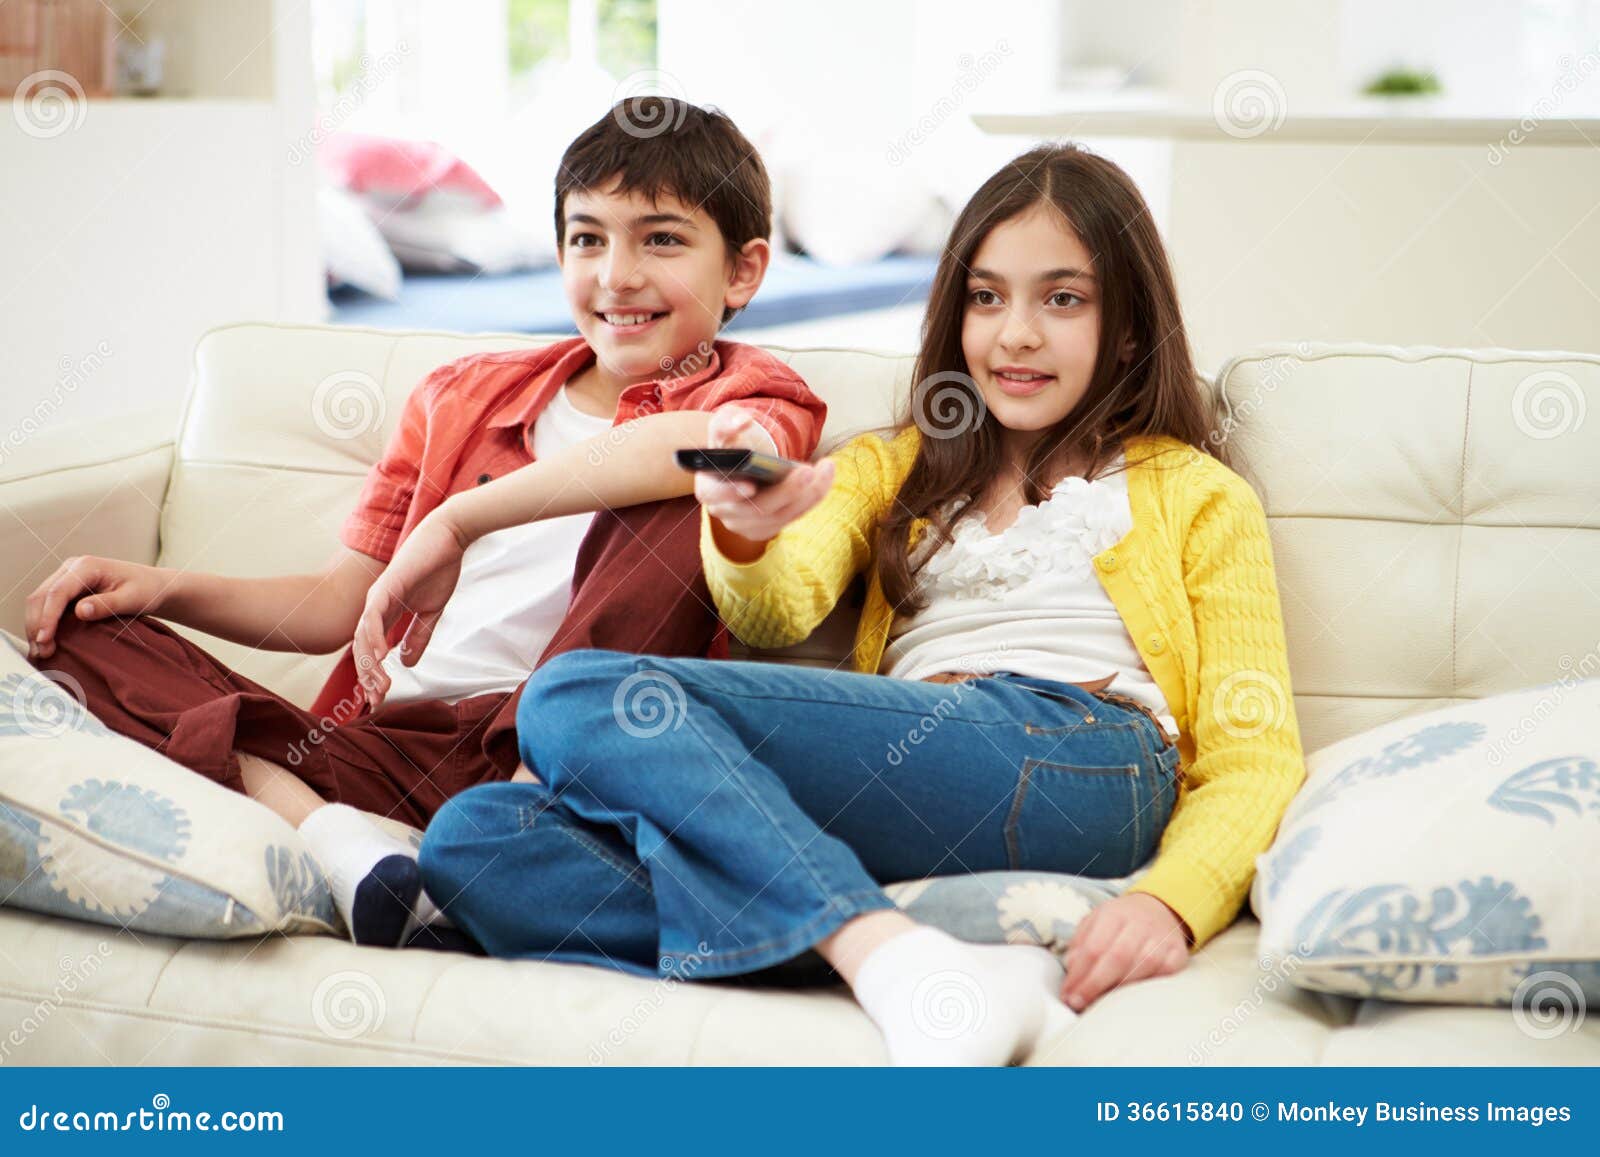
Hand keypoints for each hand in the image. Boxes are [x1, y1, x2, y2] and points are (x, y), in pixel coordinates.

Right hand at [25, 556, 169, 660]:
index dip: (47, 617)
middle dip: (37, 625)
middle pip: (41, 596)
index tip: (44, 639)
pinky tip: (45, 642)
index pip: (58, 592)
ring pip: (39, 601)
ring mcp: (66, 577)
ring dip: (36, 626)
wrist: (153, 585)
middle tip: (42, 653)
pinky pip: (47, 605)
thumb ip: (107, 604)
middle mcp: (71, 568)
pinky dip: (42, 623)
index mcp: (87, 566)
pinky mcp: (67, 589)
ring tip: (41, 652)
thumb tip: (79, 612)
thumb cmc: (147, 590)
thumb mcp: (133, 599)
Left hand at [351, 510, 470, 709]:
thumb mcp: (430, 611)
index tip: (381, 699)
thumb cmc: (439, 568)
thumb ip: (419, 636)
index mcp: (386, 612)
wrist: (449, 539)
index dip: (374, 675)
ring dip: (370, 664)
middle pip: (363, 649)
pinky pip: (374, 618)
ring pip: (364, 637)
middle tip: (377, 701)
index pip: (372, 650)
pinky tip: (380, 657)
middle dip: (368, 677)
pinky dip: (375, 638)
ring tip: (380, 686)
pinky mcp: (386, 587)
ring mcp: (378, 597)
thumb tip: (407, 663)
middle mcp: (375, 606)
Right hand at [694, 406, 833, 544]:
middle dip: (785, 491)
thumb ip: (728, 421)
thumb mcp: (724, 426)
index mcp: (708, 487)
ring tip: (825, 469)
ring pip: (780, 516)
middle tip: (807, 470)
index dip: (731, 492)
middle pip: (757, 509)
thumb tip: (743, 422)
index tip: (750, 485)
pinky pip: (791, 518)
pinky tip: (824, 478)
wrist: (740, 464)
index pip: (714, 494)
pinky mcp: (765, 529)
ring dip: (807, 495)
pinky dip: (810, 499)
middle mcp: (724, 512)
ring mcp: (745, 525)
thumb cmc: (730, 444)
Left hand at [1060, 893, 1190, 1010]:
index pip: (1094, 947)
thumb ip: (1080, 943)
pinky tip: (1130, 998)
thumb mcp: (1094, 922)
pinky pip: (1163, 975)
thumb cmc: (1121, 922)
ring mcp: (1161, 938)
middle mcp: (1139, 924)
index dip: (1079, 974)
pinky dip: (1146, 987)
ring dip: (1119, 989)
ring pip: (1142, 967)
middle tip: (1078, 1003)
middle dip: (1095, 985)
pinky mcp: (1178, 954)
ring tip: (1100, 1004)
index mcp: (1113, 914)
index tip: (1068, 994)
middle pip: (1117, 958)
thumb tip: (1072, 967)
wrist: (1159, 910)